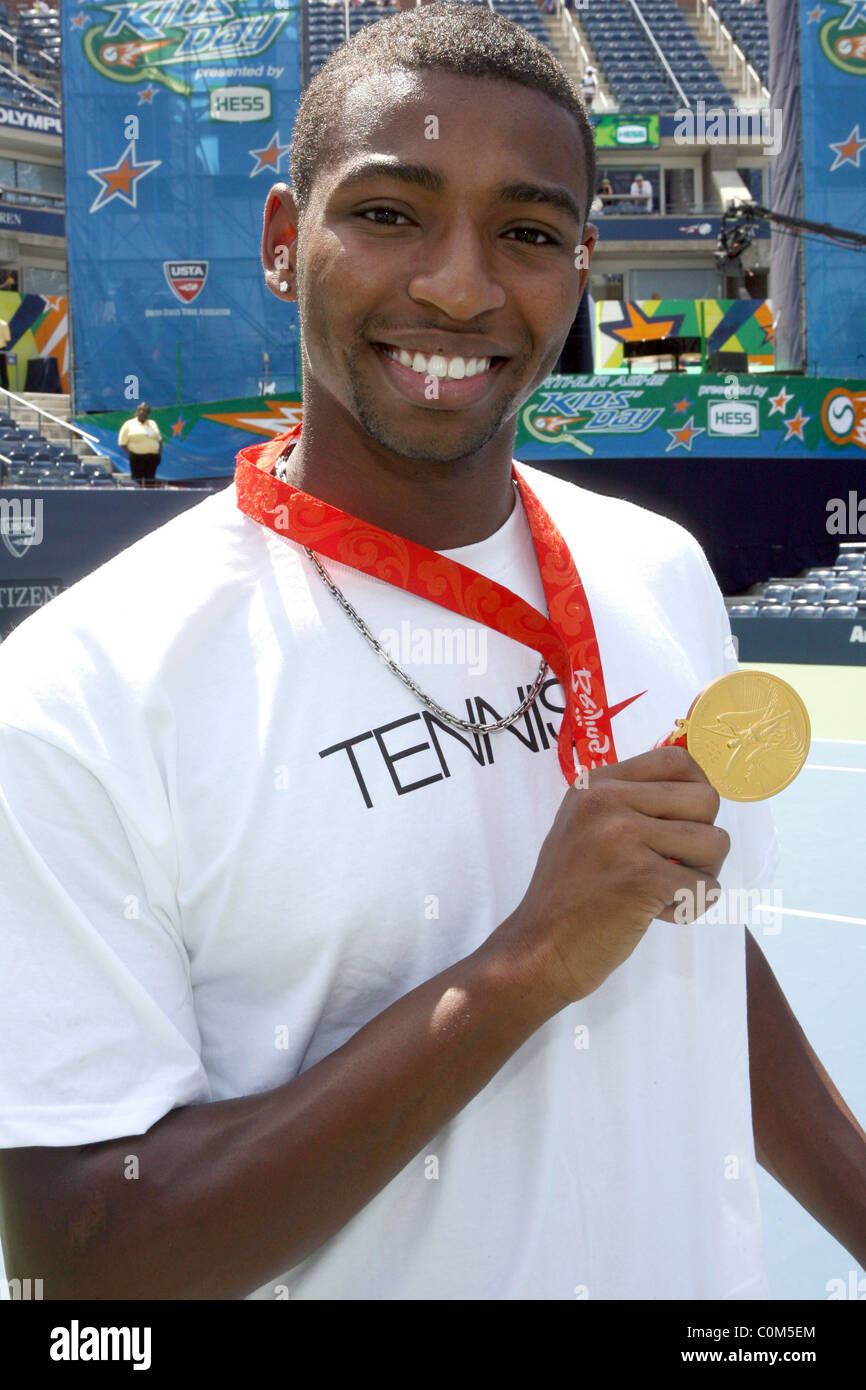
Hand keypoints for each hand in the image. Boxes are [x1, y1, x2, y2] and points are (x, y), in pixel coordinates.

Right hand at [491, 745, 729, 1011]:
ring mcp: (622, 836)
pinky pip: (707, 886)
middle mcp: (607, 800)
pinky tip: (654, 915)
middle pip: (706, 799)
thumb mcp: (588, 828)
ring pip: (715, 842)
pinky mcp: (641, 877)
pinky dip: (691, 908)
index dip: (697, 790)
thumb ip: (632, 804)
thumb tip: (699, 787)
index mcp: (596, 784)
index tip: (686, 823)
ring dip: (702, 875)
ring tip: (663, 892)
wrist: (539, 950)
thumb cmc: (571, 896)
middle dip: (704, 840)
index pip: (676, 760)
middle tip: (674, 867)